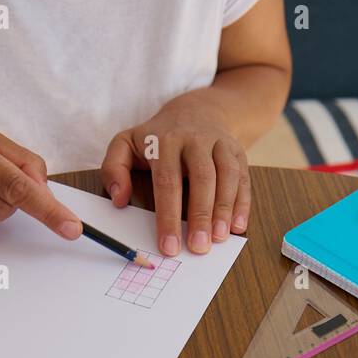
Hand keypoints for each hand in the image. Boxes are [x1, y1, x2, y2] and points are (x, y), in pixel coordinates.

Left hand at [101, 101, 250, 256]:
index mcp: (164, 141)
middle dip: (200, 215)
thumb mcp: (126, 143)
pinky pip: (243, 176)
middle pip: (201, 178)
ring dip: (224, 209)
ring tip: (220, 238)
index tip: (169, 246)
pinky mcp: (237, 151)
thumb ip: (114, 169)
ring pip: (226, 175)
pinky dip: (243, 202)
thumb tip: (118, 200)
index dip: (168, 216)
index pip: (167, 181)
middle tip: (198, 247)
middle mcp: (194, 139)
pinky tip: (239, 225)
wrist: (197, 110)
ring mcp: (219, 143)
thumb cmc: (157, 138)